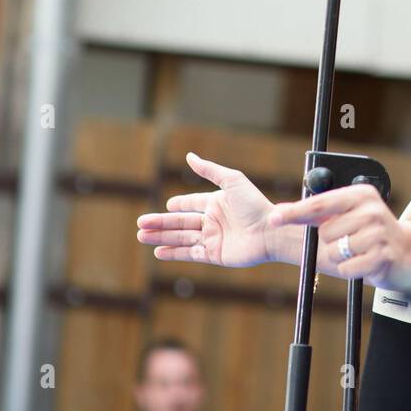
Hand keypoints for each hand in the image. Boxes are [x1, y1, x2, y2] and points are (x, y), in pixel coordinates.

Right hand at [136, 152, 274, 267]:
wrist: (270, 232)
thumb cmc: (255, 205)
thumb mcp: (232, 181)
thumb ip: (209, 170)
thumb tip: (189, 156)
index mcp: (217, 203)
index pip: (192, 203)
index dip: (179, 204)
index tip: (167, 204)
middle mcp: (213, 221)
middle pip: (180, 222)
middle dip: (160, 223)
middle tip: (140, 224)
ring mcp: (213, 239)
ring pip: (181, 238)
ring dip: (161, 237)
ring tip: (141, 236)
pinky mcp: (215, 255)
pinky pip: (190, 254)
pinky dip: (174, 253)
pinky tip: (158, 252)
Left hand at [267, 183, 408, 288]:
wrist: (405, 250)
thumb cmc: (367, 230)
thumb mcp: (347, 213)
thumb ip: (317, 212)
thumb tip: (279, 213)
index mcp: (360, 194)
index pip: (319, 202)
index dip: (294, 212)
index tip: (272, 219)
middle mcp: (371, 210)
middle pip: (325, 232)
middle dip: (329, 241)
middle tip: (347, 239)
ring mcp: (379, 233)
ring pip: (334, 252)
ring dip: (339, 257)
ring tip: (356, 251)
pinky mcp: (382, 256)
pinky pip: (346, 268)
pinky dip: (349, 269)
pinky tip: (362, 262)